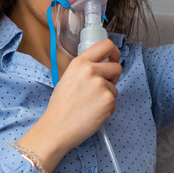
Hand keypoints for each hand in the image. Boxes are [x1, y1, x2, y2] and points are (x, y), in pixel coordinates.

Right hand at [39, 38, 121, 152]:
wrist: (57, 127)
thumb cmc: (60, 106)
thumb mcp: (68, 78)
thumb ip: (85, 70)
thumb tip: (101, 67)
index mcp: (80, 62)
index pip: (106, 45)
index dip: (114, 52)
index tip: (114, 58)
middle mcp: (91, 70)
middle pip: (116, 67)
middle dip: (113, 78)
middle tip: (100, 89)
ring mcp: (101, 85)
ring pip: (115, 88)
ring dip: (107, 96)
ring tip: (89, 105)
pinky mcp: (108, 100)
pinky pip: (114, 102)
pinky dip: (106, 109)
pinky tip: (92, 113)